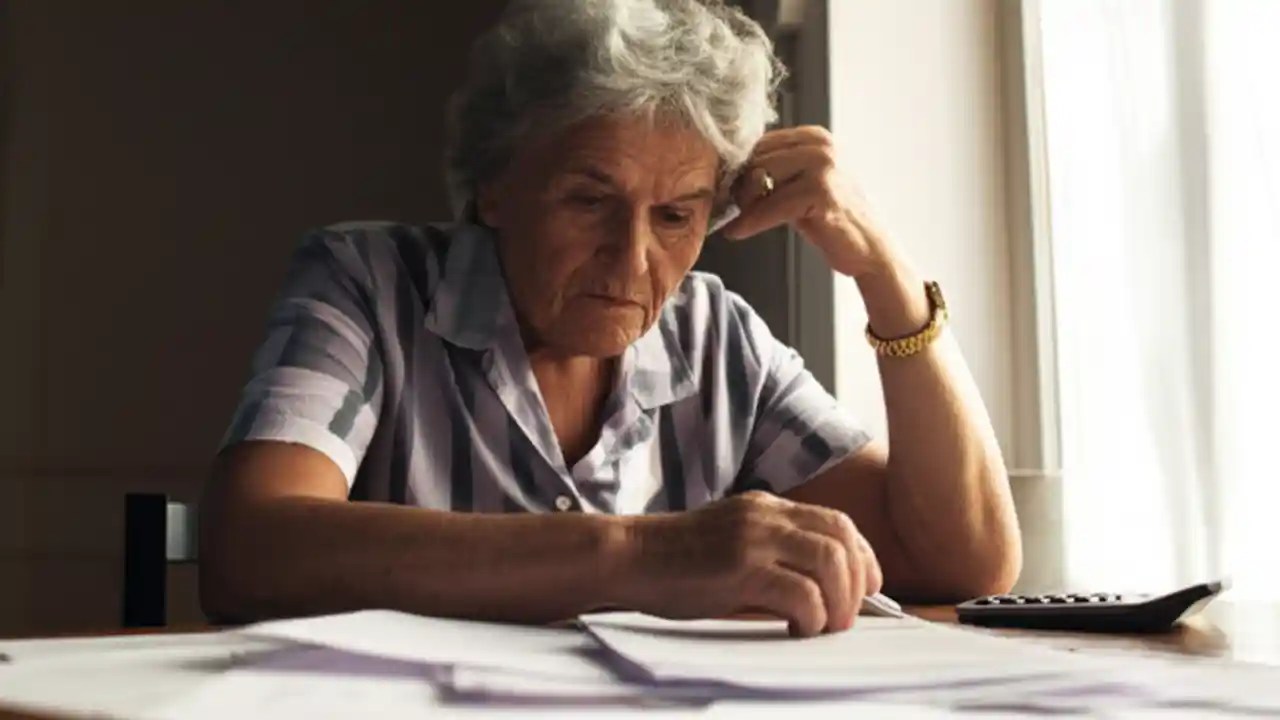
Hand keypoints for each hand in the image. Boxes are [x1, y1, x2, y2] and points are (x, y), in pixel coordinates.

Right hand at [617, 491, 883, 636]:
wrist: (628, 556)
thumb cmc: (676, 562)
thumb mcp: (731, 541)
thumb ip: (771, 552)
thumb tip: (819, 590)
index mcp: (767, 507)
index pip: (838, 523)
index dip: (863, 558)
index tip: (865, 589)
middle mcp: (766, 515)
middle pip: (843, 539)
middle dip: (858, 584)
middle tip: (847, 618)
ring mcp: (753, 538)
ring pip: (830, 562)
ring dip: (841, 602)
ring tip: (826, 627)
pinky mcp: (740, 568)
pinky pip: (801, 593)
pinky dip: (812, 617)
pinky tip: (796, 629)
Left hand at [720, 126, 895, 278]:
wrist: (869, 248)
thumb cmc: (831, 219)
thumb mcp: (801, 184)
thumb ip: (773, 171)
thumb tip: (727, 172)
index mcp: (814, 137)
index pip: (758, 142)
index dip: (737, 168)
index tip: (722, 189)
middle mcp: (820, 145)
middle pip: (755, 158)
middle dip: (737, 187)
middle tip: (728, 209)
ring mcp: (823, 166)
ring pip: (759, 179)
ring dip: (743, 204)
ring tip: (739, 221)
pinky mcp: (821, 192)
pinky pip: (770, 206)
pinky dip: (750, 222)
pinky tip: (737, 232)